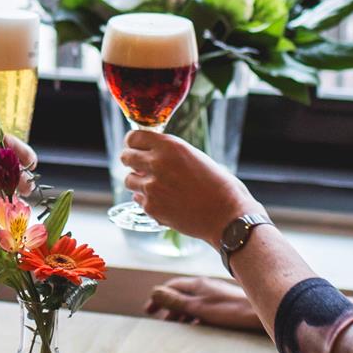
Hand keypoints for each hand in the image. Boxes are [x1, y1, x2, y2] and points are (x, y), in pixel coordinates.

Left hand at [120, 128, 253, 244]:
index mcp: (170, 146)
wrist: (227, 216)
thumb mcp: (195, 157)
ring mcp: (152, 187)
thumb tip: (150, 154)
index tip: (135, 147)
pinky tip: (164, 201)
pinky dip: (147, 200)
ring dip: (138, 182)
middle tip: (140, 166)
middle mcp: (157, 164)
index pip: (134, 137)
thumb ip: (170, 154)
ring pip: (129, 180)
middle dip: (131, 161)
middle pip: (125, 157)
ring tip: (157, 186)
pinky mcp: (151, 208)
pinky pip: (138, 200)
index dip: (133, 142)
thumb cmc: (219, 185)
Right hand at [146, 275, 265, 333]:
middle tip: (159, 321)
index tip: (149, 311)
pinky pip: (203, 309)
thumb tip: (155, 293)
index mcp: (197, 285)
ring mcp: (215, 295)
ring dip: (181, 313)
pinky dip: (194, 317)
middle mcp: (205, 287)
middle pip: (181, 294)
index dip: (158, 297)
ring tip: (174, 326)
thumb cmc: (230, 310)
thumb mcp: (198, 308)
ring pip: (192, 303)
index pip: (172, 287)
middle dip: (168, 306)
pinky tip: (195, 327)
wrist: (258, 314)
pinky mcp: (224, 305)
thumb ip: (176, 301)